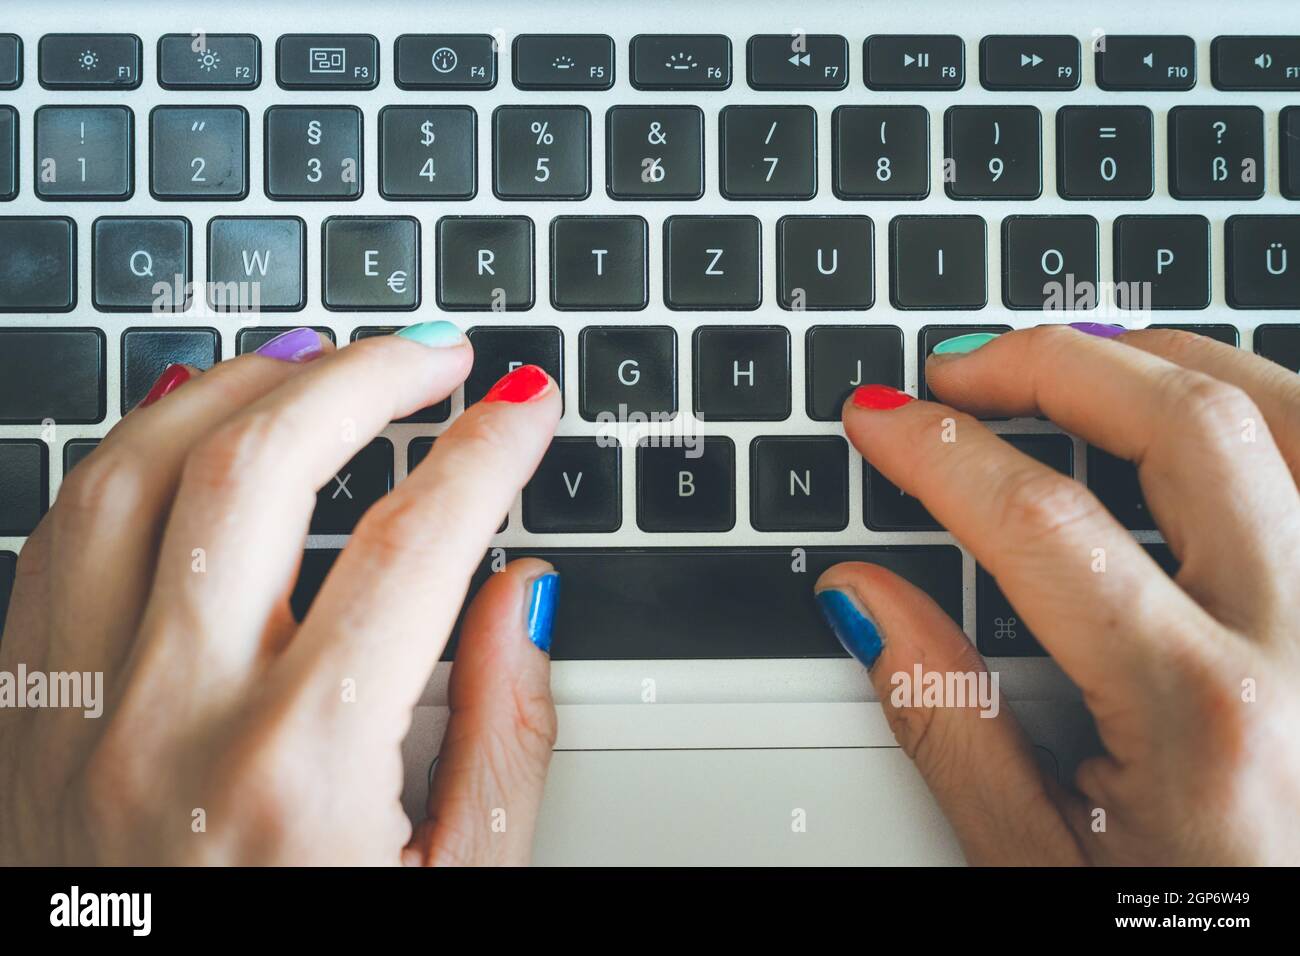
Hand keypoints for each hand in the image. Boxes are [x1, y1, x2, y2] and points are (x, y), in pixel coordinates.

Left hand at [0, 325, 562, 865]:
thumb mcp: (458, 891)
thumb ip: (505, 733)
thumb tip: (519, 590)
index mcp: (300, 778)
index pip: (417, 547)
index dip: (488, 453)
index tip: (522, 409)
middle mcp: (170, 729)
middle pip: (262, 470)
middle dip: (368, 379)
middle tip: (435, 358)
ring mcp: (74, 715)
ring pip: (135, 474)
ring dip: (239, 386)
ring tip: (318, 356)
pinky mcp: (23, 718)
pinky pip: (59, 537)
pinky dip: (129, 448)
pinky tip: (188, 416)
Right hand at [817, 324, 1299, 864]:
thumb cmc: (1195, 930)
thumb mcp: (1045, 867)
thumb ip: (950, 726)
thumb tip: (866, 604)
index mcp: (1202, 713)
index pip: (1041, 523)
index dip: (939, 452)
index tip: (884, 424)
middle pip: (1181, 425)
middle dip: (1047, 365)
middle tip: (960, 369)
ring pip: (1285, 411)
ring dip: (1164, 359)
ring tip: (1071, 360)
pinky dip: (1259, 405)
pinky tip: (1194, 409)